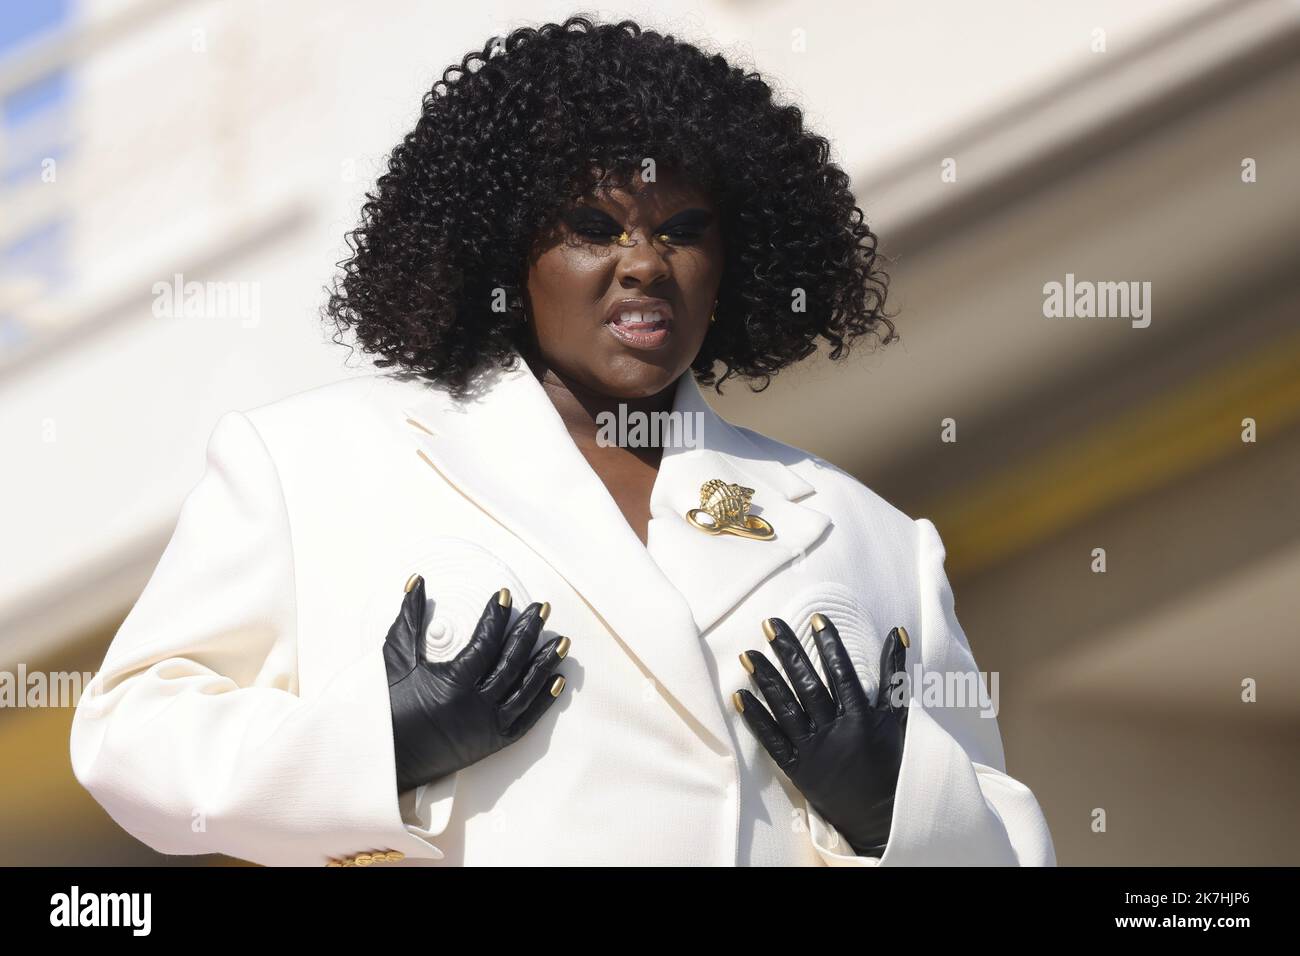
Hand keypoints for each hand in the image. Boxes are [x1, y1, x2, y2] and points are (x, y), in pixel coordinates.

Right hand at [384, 575, 569, 792]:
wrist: (383, 759)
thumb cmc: (385, 709)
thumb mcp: (395, 659)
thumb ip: (410, 617)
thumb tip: (416, 580)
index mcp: (453, 684)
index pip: (486, 642)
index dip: (497, 617)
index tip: (504, 596)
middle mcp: (476, 706)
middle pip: (513, 661)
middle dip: (529, 631)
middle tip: (542, 608)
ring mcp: (487, 727)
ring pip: (526, 690)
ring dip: (545, 663)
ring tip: (562, 641)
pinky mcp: (492, 744)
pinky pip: (526, 719)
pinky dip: (543, 700)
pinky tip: (557, 680)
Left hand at [734, 614, 908, 855]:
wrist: (882, 819)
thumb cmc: (892, 764)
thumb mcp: (899, 719)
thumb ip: (894, 675)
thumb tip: (896, 631)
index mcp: (861, 719)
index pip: (842, 673)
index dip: (829, 645)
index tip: (815, 618)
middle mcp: (835, 732)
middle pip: (807, 685)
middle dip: (788, 652)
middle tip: (770, 624)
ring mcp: (813, 751)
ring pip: (785, 708)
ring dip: (765, 679)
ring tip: (747, 653)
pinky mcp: (797, 769)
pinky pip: (772, 740)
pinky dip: (755, 718)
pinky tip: (739, 695)